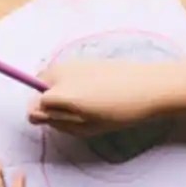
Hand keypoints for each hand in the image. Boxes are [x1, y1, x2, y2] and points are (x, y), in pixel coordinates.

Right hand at [29, 61, 172, 135]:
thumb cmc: (120, 112)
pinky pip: (65, 72)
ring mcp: (71, 63)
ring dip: (57, 89)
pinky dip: (70, 81)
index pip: (34, 105)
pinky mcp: (83, 59)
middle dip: (47, 99)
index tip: (58, 122)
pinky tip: (93, 90)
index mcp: (61, 94)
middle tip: (71, 112)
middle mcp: (60, 74)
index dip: (42, 116)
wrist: (151, 86)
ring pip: (51, 77)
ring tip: (84, 101)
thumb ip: (58, 122)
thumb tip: (39, 116)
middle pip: (38, 86)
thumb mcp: (87, 127)